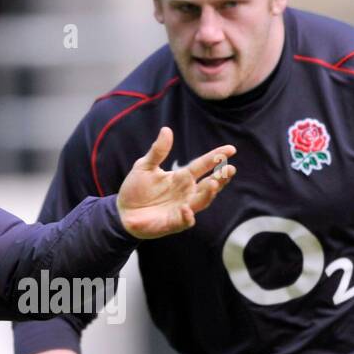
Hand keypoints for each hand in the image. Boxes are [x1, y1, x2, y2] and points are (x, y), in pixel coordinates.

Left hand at [117, 126, 235, 238]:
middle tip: (230, 169)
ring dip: (208, 194)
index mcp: (182, 177)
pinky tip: (186, 209)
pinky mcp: (173, 223)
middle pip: (209, 185)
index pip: (203, 165)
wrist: (122, 211)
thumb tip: (166, 130)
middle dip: (221, 178)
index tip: (231, 149)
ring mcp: (182, 208)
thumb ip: (158, 151)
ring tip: (213, 183)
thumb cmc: (136, 189)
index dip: (217, 157)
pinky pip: (184, 221)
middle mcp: (186, 193)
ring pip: (201, 202)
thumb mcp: (145, 166)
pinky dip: (187, 216)